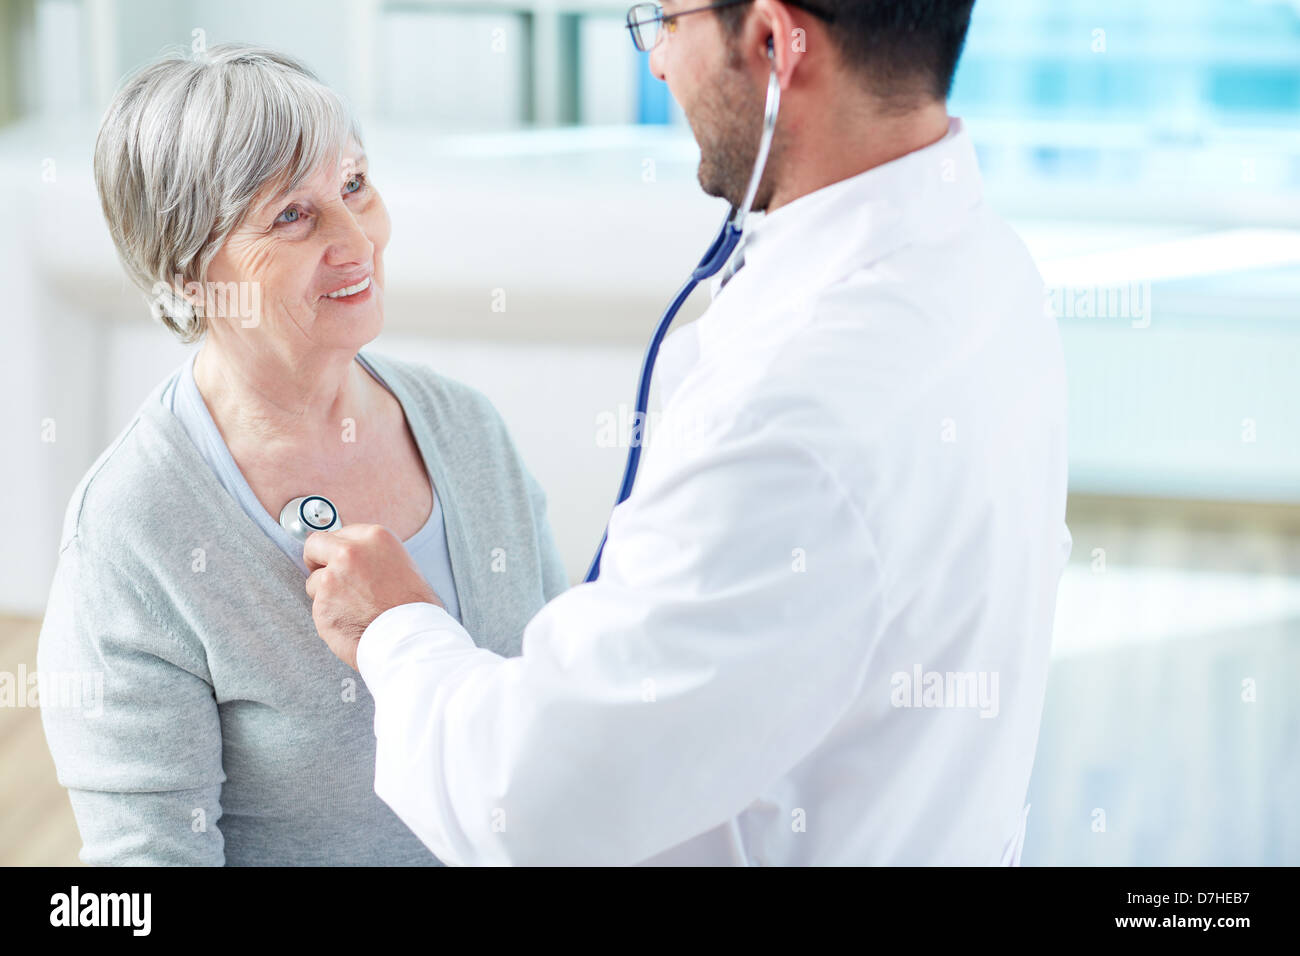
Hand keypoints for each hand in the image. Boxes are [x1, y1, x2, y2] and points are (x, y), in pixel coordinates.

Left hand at [304, 524, 441, 668]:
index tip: (339, 559)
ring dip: (325, 594)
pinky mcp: (321, 604)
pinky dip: (329, 616)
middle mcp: (350, 552)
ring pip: (314, 581)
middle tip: (326, 574)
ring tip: (353, 608)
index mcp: (375, 537)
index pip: (340, 532)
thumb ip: (373, 556)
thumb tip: (355, 559)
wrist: (412, 638)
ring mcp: (332, 578)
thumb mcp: (402, 564)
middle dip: (317, 560)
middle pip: (314, 545)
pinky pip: (317, 608)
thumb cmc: (414, 608)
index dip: (339, 548)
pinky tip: (351, 621)